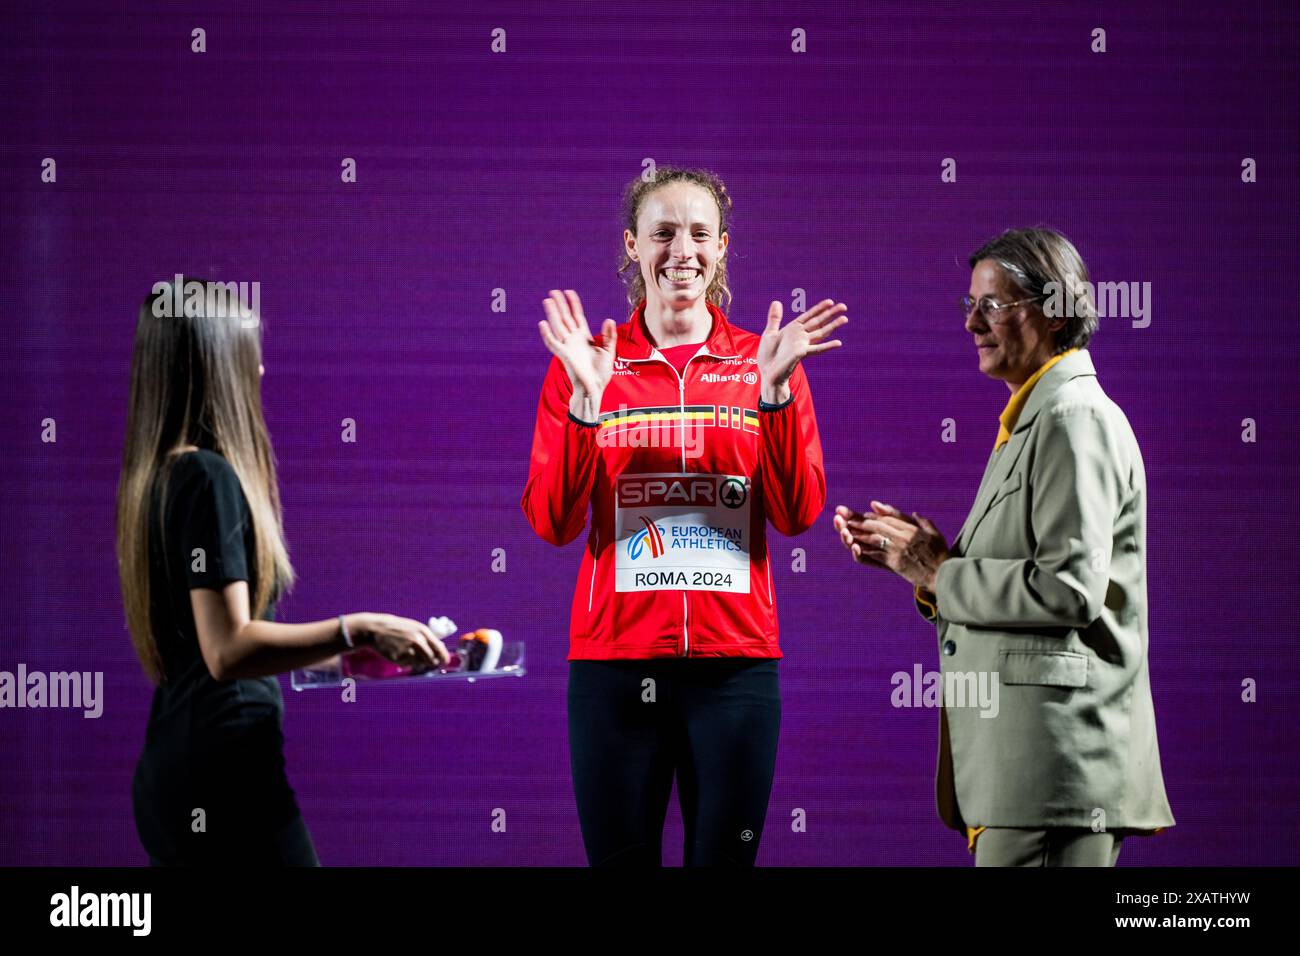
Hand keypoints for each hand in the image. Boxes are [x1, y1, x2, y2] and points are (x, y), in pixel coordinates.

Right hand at [345, 613, 449, 669]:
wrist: (375, 630)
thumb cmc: (397, 628)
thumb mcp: (414, 627)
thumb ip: (427, 637)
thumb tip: (440, 649)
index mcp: (422, 631)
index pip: (439, 648)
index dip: (444, 657)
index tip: (445, 661)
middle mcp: (417, 640)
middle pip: (432, 659)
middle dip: (432, 663)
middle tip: (428, 662)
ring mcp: (408, 650)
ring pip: (420, 664)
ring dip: (418, 663)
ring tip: (410, 654)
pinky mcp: (399, 658)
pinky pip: (408, 665)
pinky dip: (407, 663)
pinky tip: (400, 654)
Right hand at [538, 289, 617, 420]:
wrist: (595, 388)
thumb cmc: (601, 373)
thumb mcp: (609, 351)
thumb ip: (610, 336)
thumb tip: (608, 320)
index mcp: (585, 337)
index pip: (577, 316)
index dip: (573, 304)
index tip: (569, 292)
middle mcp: (574, 340)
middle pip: (565, 318)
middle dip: (560, 305)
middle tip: (553, 291)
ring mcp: (568, 347)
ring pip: (558, 326)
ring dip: (552, 314)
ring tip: (547, 301)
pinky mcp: (564, 356)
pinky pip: (553, 343)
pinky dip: (547, 334)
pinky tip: (543, 324)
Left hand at [757, 299, 846, 403]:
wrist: (767, 373)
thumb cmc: (768, 355)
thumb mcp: (769, 333)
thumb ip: (774, 318)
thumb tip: (776, 301)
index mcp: (793, 329)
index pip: (809, 316)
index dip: (819, 308)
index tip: (830, 301)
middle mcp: (800, 336)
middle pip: (818, 322)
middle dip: (830, 314)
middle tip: (843, 306)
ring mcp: (802, 344)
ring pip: (820, 333)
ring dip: (833, 326)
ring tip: (844, 319)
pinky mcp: (801, 354)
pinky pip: (816, 349)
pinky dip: (827, 346)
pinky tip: (838, 343)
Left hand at [832, 501, 949, 591]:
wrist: (944, 576)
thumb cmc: (940, 555)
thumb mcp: (934, 533)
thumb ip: (923, 521)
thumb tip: (913, 512)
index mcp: (912, 528)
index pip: (889, 518)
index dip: (874, 515)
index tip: (862, 513)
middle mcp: (903, 536)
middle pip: (877, 525)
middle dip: (859, 520)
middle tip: (843, 516)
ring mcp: (898, 549)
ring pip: (873, 538)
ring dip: (857, 533)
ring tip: (844, 529)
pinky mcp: (894, 563)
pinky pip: (875, 554)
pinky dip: (863, 550)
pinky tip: (853, 546)